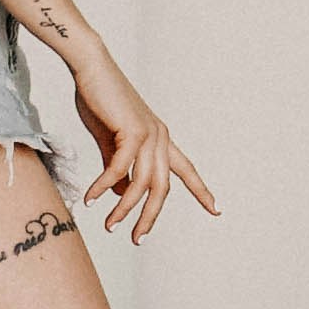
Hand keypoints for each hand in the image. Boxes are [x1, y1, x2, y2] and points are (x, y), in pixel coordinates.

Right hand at [66, 63, 219, 242]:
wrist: (91, 69)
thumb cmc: (100, 102)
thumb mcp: (111, 142)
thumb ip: (119, 170)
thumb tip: (121, 195)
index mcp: (160, 139)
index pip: (186, 169)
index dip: (201, 190)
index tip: (217, 209)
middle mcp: (160, 138)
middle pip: (163, 189)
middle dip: (151, 217)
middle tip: (137, 239)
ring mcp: (149, 134)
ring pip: (143, 184)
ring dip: (125, 208)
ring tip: (110, 225)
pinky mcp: (131, 131)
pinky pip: (119, 169)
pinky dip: (104, 186)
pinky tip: (91, 198)